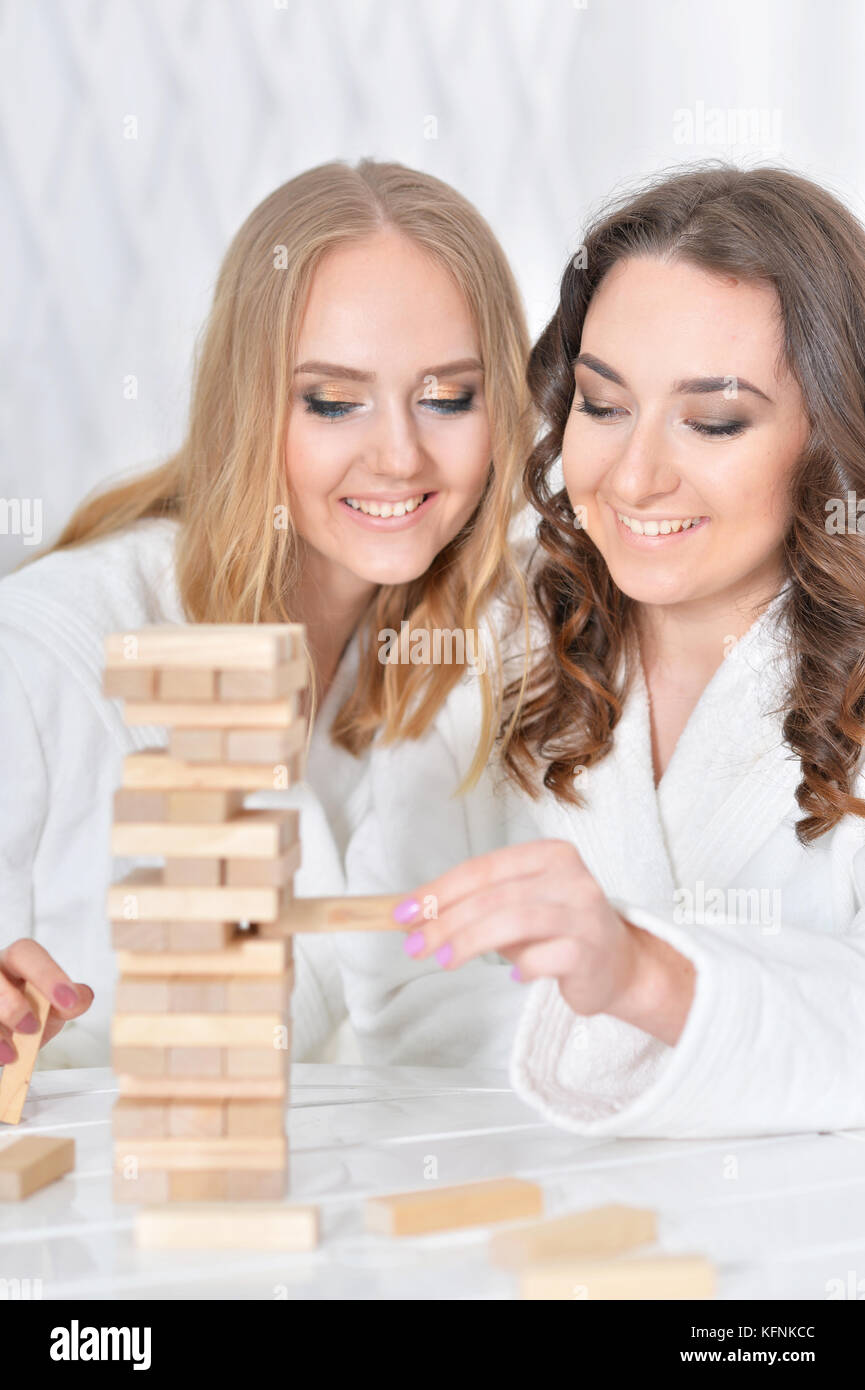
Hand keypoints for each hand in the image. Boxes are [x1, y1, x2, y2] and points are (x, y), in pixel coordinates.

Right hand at [0, 940, 93, 1064]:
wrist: (6, 1036)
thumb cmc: (27, 1012)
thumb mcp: (51, 1008)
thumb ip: (68, 1003)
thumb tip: (82, 997)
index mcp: (15, 962)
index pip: (26, 953)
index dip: (48, 975)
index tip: (69, 1001)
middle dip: (13, 1005)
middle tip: (31, 1028)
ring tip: (12, 1054)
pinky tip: (2, 1056)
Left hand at [392, 840, 694, 1045]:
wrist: (620, 965)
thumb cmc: (557, 932)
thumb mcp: (516, 909)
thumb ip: (475, 906)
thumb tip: (414, 914)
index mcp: (549, 855)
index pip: (483, 868)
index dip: (439, 890)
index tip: (403, 912)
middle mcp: (571, 877)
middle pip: (494, 895)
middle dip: (446, 921)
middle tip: (415, 945)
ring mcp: (585, 912)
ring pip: (515, 919)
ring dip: (469, 941)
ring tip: (443, 960)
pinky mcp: (592, 950)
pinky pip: (547, 956)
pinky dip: (524, 965)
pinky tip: (514, 975)